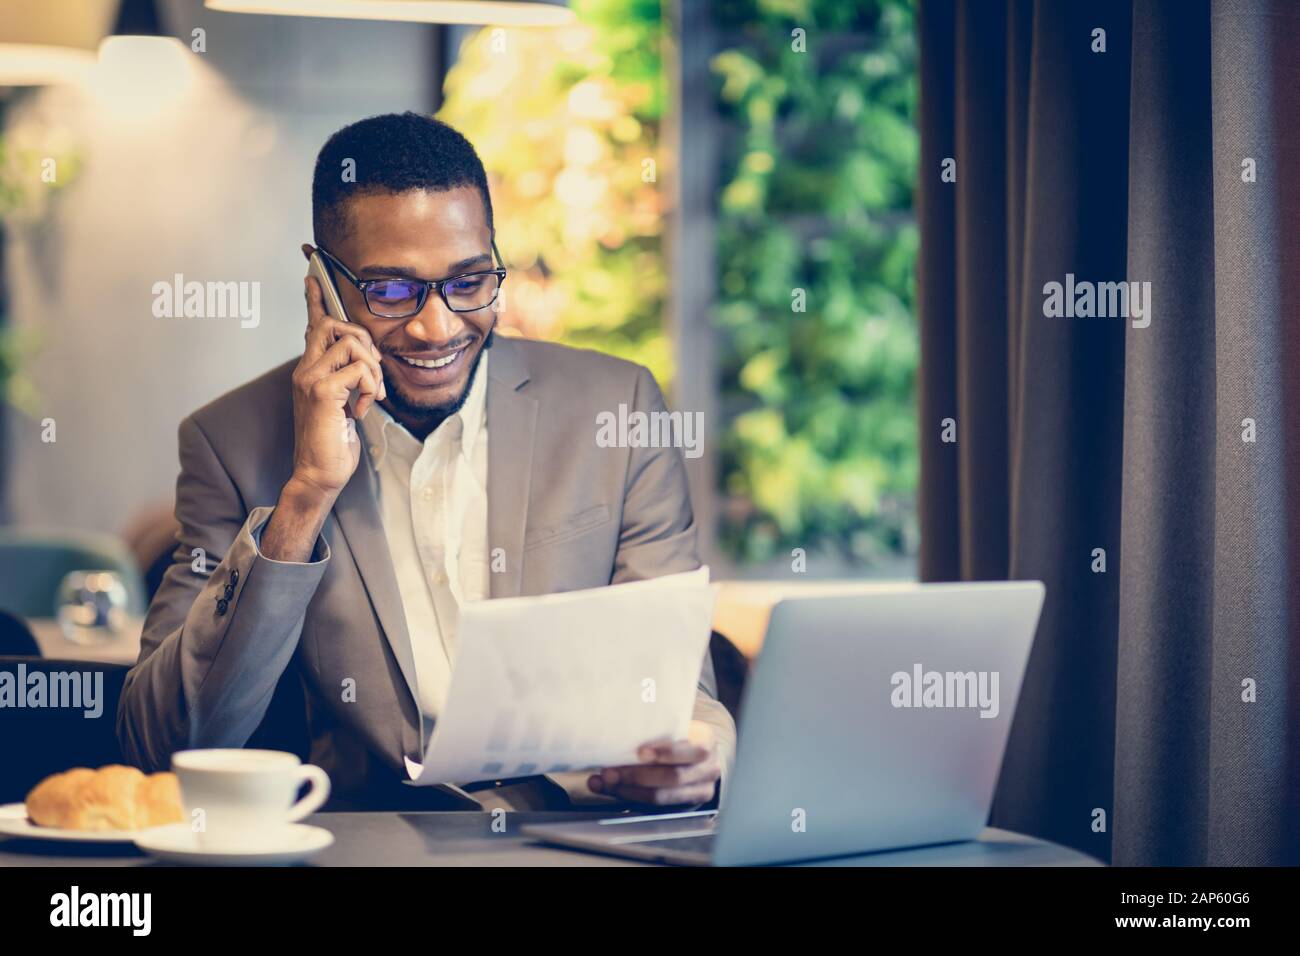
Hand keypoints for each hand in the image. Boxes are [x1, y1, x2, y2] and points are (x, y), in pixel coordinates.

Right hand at [288, 273, 385, 500]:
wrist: (320, 473)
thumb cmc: (334, 441)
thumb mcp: (345, 403)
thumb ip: (348, 379)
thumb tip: (365, 363)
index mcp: (310, 368)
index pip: (312, 325)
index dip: (315, 300)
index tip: (313, 277)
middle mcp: (305, 368)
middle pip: (336, 325)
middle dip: (366, 342)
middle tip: (373, 374)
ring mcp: (310, 378)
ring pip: (352, 343)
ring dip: (373, 369)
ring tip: (370, 396)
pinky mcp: (322, 392)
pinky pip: (358, 370)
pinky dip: (369, 388)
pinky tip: (362, 408)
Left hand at [588, 720, 720, 807]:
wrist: (698, 758)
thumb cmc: (680, 737)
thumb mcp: (677, 727)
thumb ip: (657, 728)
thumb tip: (622, 723)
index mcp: (706, 742)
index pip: (691, 750)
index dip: (666, 753)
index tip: (640, 752)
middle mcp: (708, 769)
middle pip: (673, 777)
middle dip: (637, 775)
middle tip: (610, 771)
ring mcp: (701, 790)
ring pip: (661, 796)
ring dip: (629, 790)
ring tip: (606, 782)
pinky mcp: (686, 806)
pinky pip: (654, 807)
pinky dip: (630, 797)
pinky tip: (612, 789)